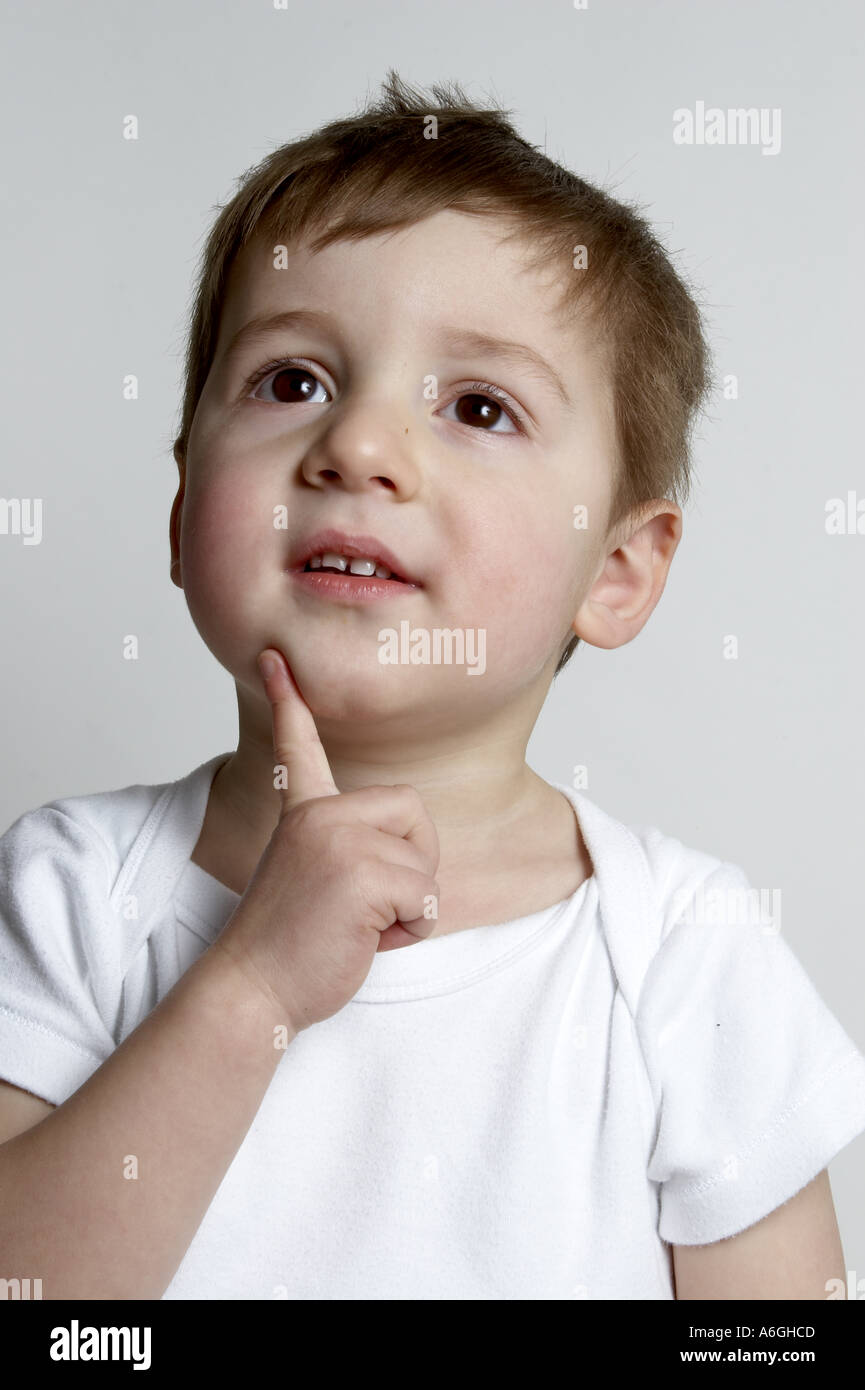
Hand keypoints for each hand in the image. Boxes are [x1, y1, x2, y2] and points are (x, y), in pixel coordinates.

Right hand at [212, 648, 440, 1032]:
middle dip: (415, 865)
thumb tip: (400, 846)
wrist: (253, 990)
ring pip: (426, 866)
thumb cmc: (289, 946)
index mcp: (304, 812)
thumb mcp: (314, 878)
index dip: (290, 702)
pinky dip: (408, 931)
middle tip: (369, 903)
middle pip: (416, 814)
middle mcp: (320, 815)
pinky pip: (427, 898)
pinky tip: (362, 941)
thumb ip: (349, 849)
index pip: (300, 747)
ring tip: (358, 926)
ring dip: (408, 909)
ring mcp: (339, 840)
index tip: (274, 658)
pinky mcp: (360, 874)